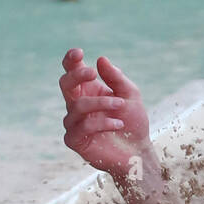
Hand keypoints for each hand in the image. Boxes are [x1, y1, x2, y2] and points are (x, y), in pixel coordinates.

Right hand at [59, 48, 151, 178]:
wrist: (138, 150)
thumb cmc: (133, 121)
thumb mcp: (130, 95)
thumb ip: (116, 78)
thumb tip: (101, 59)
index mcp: (88, 91)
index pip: (72, 72)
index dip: (70, 61)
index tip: (78, 53)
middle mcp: (77, 105)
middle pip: (65, 84)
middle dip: (76, 76)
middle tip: (92, 73)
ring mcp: (74, 122)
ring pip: (77, 105)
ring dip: (101, 103)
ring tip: (120, 105)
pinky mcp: (75, 140)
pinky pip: (82, 127)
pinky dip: (102, 123)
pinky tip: (118, 123)